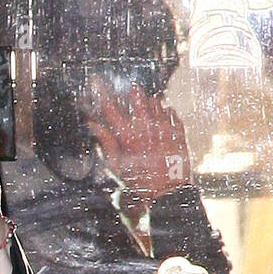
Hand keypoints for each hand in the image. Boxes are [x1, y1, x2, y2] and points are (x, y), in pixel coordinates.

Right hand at [84, 81, 191, 207]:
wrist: (168, 193)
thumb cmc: (140, 182)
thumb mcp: (116, 166)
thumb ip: (106, 142)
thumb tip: (94, 126)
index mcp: (127, 135)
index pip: (109, 107)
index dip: (101, 92)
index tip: (96, 81)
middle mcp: (146, 126)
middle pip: (137, 96)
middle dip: (131, 94)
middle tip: (130, 96)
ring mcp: (165, 126)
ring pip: (156, 102)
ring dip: (149, 104)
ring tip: (147, 114)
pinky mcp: (178, 130)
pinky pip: (172, 112)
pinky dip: (165, 113)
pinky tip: (161, 122)